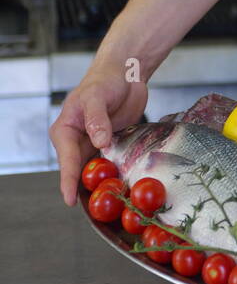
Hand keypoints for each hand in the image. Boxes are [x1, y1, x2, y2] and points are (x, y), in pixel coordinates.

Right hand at [49, 69, 148, 206]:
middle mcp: (76, 141)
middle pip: (79, 171)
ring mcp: (93, 145)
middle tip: (97, 209)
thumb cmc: (104, 80)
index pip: (66, 160)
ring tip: (111, 204)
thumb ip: (96, 119)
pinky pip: (110, 164)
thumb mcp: (96, 96)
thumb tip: (98, 142)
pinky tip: (124, 187)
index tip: (70, 200)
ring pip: (95, 170)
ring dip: (102, 184)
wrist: (125, 74)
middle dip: (86, 189)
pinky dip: (115, 174)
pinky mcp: (110, 146)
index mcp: (65, 130)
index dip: (68, 181)